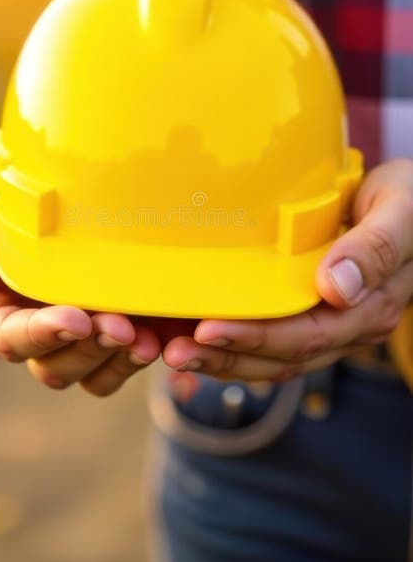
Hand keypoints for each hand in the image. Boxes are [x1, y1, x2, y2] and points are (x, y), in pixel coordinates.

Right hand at [0, 171, 160, 395]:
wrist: (54, 194)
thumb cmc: (2, 198)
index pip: (9, 338)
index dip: (42, 334)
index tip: (76, 318)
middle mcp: (36, 338)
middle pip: (55, 367)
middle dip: (89, 349)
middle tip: (121, 326)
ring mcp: (76, 343)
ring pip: (92, 377)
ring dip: (118, 361)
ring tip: (146, 340)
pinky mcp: (113, 339)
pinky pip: (123, 367)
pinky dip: (140, 359)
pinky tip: (161, 339)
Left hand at [162, 159, 412, 382]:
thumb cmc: (409, 201)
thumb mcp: (399, 212)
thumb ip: (373, 247)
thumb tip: (336, 286)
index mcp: (369, 307)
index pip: (306, 334)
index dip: (255, 337)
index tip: (206, 329)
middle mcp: (349, 327)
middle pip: (282, 358)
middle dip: (225, 357)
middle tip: (172, 352)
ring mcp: (331, 326)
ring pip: (273, 360)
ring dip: (223, 360)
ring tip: (172, 353)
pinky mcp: (312, 316)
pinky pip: (272, 344)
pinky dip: (234, 347)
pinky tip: (196, 339)